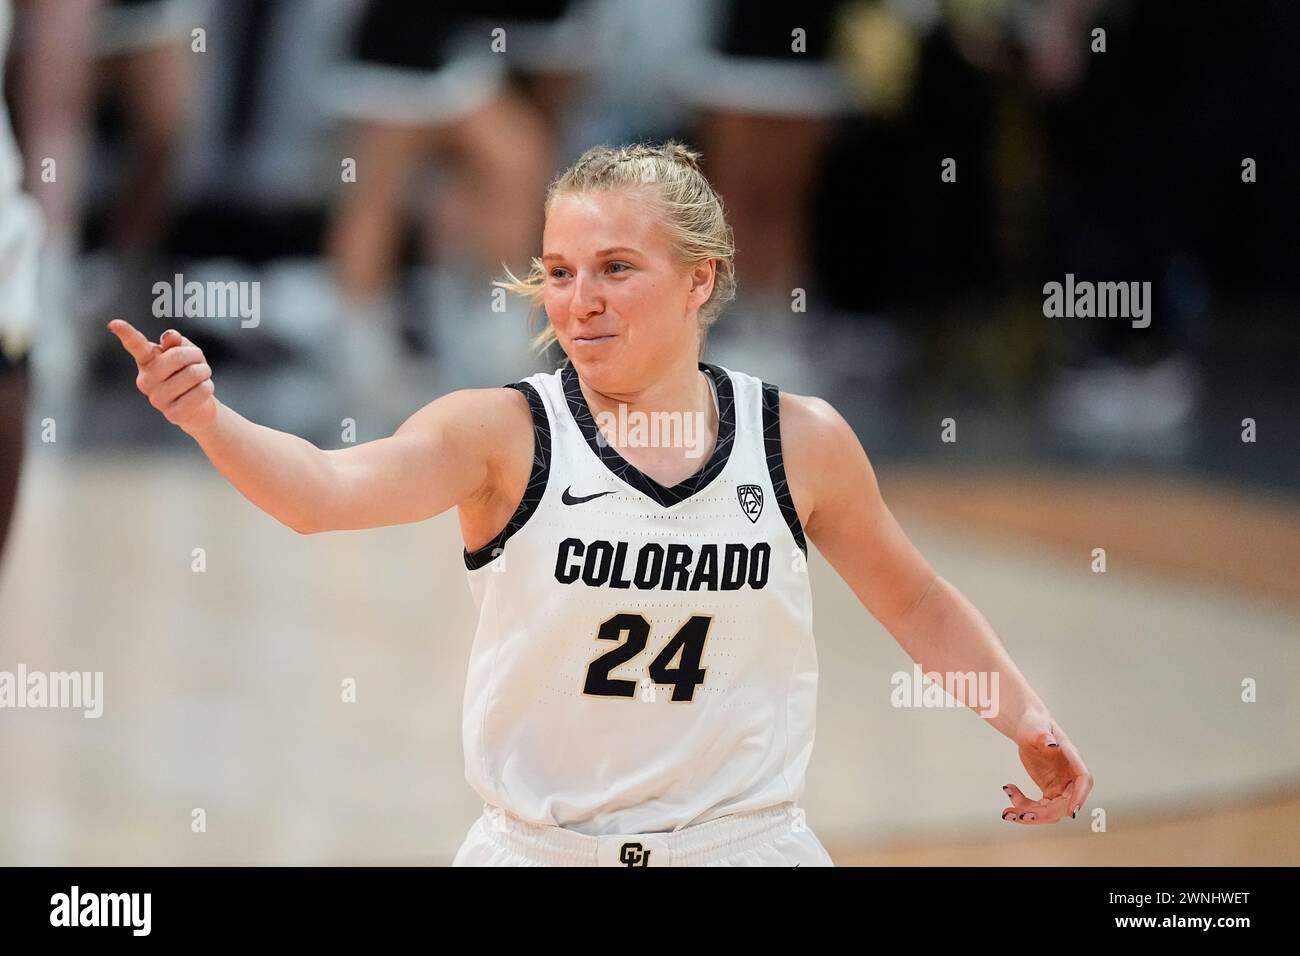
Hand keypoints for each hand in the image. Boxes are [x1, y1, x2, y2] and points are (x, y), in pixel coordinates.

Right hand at [108, 320, 217, 437]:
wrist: (198, 406)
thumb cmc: (187, 373)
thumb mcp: (185, 353)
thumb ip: (177, 343)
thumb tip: (170, 336)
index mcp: (146, 361)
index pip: (135, 345)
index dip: (126, 333)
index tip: (114, 324)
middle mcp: (145, 381)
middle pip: (176, 357)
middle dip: (195, 355)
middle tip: (199, 361)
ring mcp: (157, 399)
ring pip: (192, 374)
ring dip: (204, 372)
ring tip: (201, 377)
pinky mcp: (172, 414)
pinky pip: (199, 393)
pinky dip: (207, 388)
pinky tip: (202, 391)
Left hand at [1000, 720, 1092, 824]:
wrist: (1028, 728)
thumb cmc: (1035, 724)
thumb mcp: (1037, 729)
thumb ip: (1044, 737)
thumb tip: (1052, 746)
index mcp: (1073, 759)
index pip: (1084, 780)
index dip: (1080, 797)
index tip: (1072, 812)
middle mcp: (1070, 777)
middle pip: (1066, 804)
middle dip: (1044, 813)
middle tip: (1021, 813)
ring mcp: (1061, 786)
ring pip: (1052, 811)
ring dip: (1030, 816)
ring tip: (1007, 813)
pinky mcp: (1050, 791)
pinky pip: (1041, 808)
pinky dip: (1024, 808)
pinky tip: (1008, 798)